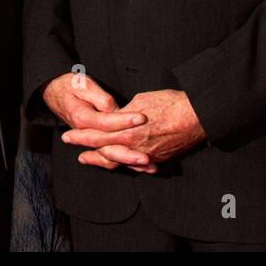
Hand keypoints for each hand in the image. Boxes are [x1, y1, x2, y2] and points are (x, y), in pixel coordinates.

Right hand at [41, 72, 154, 172]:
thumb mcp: (83, 85)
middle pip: (109, 146)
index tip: (142, 118)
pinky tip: (142, 167)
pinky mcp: (96, 139)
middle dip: (130, 152)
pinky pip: (110, 156)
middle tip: (147, 156)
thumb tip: (115, 110)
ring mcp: (91, 138)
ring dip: (129, 162)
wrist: (53, 91)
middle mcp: (87, 132)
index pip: (106, 122)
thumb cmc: (69, 85)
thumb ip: (100, 98)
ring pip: (110, 156)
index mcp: (82, 118)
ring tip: (147, 166)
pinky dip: (126, 162)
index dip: (125, 120)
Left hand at [60, 89, 206, 170]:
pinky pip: (136, 165)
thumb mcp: (142, 100)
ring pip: (118, 162)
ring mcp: (146, 156)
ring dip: (102, 160)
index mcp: (127, 131)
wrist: (198, 116)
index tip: (67, 135)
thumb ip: (124, 112)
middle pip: (104, 151)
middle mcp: (134, 147)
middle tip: (73, 149)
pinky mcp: (158, 159)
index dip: (81, 136)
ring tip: (88, 159)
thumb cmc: (171, 103)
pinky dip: (124, 163)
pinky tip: (117, 163)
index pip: (97, 135)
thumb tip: (116, 115)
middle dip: (86, 150)